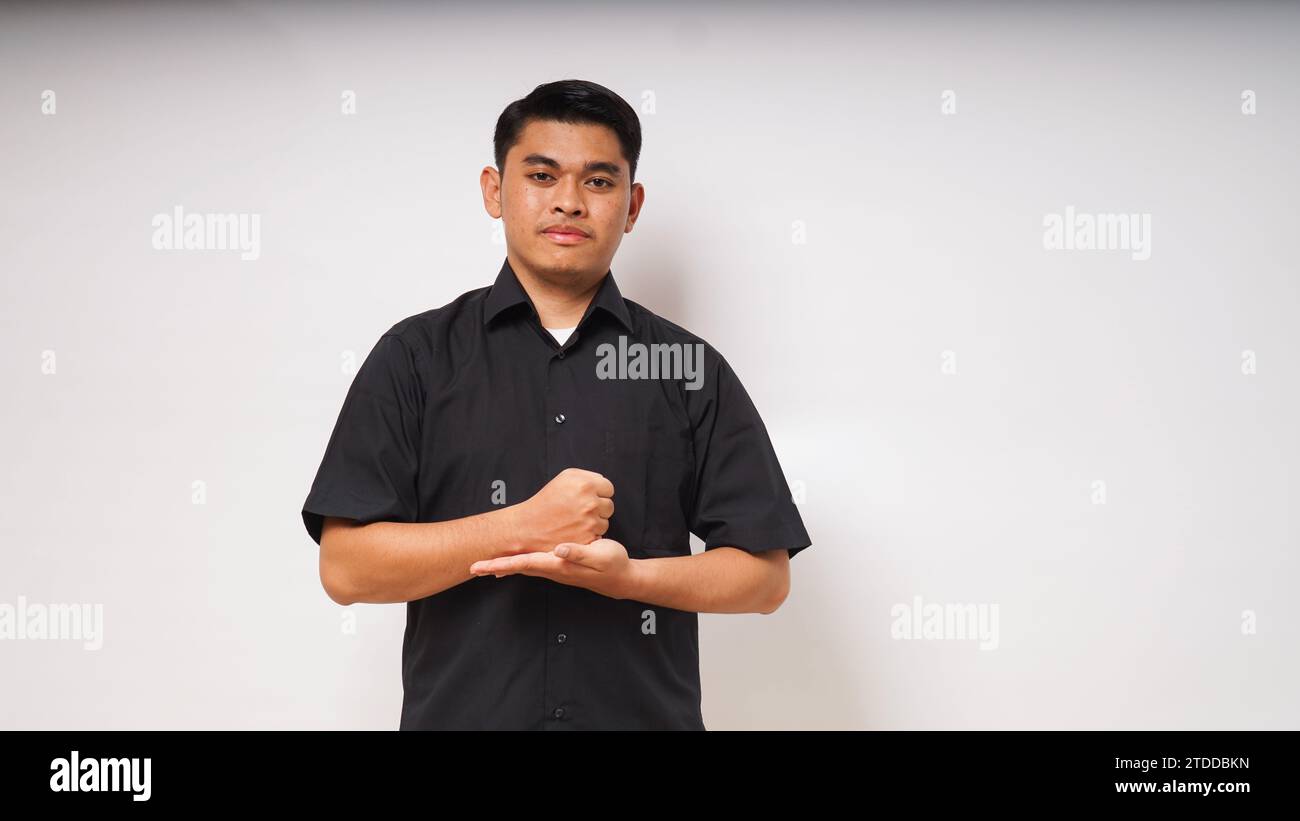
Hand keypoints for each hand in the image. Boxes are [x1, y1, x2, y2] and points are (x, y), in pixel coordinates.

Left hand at [470, 538, 636, 599]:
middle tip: (471, 567)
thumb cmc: (612, 564)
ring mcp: (553, 569)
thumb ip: (580, 553)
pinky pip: (530, 564)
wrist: (621, 578)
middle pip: (517, 567)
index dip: (501, 563)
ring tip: (483, 565)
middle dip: (494, 566)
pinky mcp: (557, 565)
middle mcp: (551, 569)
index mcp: (558, 565)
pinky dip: (515, 563)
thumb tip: (558, 549)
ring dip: (502, 565)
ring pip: (522, 567)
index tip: (481, 566)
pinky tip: (509, 561)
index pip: (523, 563)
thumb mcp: (600, 556)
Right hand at [508, 467, 614, 553]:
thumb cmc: (546, 502)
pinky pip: (598, 535)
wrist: (529, 527)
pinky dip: (589, 534)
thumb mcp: (564, 478)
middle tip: (580, 509)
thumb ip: (587, 476)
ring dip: (594, 522)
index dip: (599, 493)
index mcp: (586, 485)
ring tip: (575, 520)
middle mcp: (590, 503)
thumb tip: (602, 481)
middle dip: (598, 508)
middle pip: (609, 505)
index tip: (589, 497)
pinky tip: (575, 530)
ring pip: (605, 521)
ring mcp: (590, 522)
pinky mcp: (587, 538)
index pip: (608, 488)